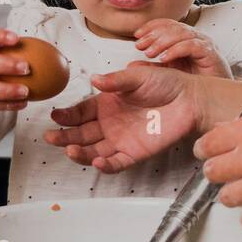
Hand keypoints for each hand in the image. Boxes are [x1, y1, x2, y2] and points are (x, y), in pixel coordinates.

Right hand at [44, 62, 202, 171]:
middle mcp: (111, 123)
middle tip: (51, 137)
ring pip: (94, 151)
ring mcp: (121, 139)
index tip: (55, 116)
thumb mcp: (138, 76)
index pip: (80, 112)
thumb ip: (116, 81)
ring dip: (80, 152)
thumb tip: (94, 79)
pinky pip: (116, 162)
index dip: (66, 115)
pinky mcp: (135, 152)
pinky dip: (105, 165)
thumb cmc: (166, 83)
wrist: (190, 99)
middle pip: (81, 134)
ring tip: (69, 149)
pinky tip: (96, 162)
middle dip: (65, 136)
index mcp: (107, 104)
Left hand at [133, 18, 231, 76]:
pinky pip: (192, 46)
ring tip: (149, 53)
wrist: (217, 96)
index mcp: (185, 39)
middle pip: (173, 27)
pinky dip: (176, 50)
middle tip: (140, 44)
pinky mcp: (210, 54)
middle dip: (154, 34)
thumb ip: (153, 67)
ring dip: (162, 42)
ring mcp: (204, 44)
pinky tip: (165, 58)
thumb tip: (133, 65)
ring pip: (181, 33)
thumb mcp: (170, 73)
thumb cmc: (198, 83)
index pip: (168, 24)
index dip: (152, 26)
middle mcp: (195, 38)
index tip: (137, 35)